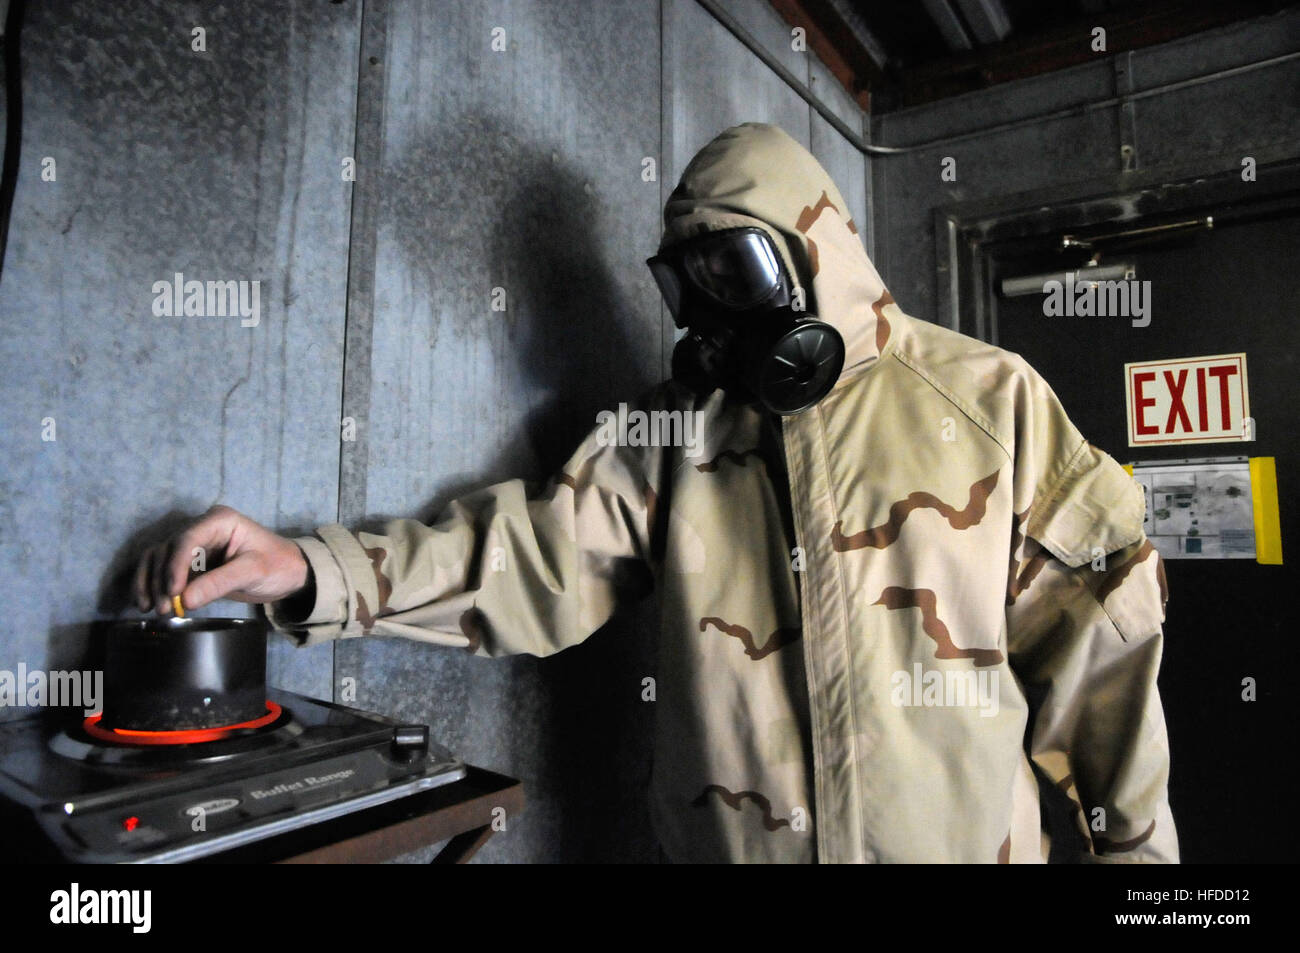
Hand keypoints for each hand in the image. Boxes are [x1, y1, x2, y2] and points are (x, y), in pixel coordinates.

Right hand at [133, 505, 308, 613]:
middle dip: (161, 580)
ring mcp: (194, 545)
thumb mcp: (253, 572)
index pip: (186, 539)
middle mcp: (202, 528)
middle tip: (165, 608)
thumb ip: (220, 583)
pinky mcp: (190, 562)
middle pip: (168, 550)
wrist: (288, 573)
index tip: (173, 592)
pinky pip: (162, 570)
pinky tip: (148, 604)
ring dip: (151, 583)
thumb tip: (185, 599)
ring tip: (155, 610)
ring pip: (158, 559)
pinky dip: (152, 585)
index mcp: (219, 521)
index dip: (174, 565)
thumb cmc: (277, 565)